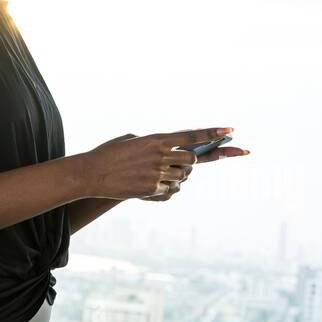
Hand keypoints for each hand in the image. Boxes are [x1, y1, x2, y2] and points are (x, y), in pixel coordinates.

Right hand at [82, 127, 239, 200]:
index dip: (213, 133)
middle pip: (191, 161)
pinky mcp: (151, 190)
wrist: (91, 174)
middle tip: (179, 165)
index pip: (191, 136)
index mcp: (156, 139)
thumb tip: (168, 148)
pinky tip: (151, 186)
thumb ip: (152, 142)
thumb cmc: (108, 154)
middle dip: (190, 164)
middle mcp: (160, 155)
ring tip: (158, 175)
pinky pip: (171, 191)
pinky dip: (166, 189)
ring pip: (183, 177)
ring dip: (176, 177)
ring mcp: (156, 173)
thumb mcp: (131, 140)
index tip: (230, 131)